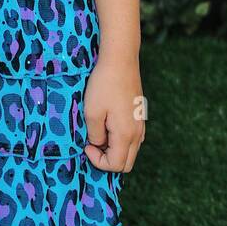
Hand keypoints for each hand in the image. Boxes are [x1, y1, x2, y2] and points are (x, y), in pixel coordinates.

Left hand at [82, 54, 145, 173]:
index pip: (115, 165)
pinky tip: (107, 124)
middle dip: (107, 159)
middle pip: (126, 163)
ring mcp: (140, 125)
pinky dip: (120, 140)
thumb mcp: (92, 112)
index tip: (86, 145)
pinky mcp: (139, 116)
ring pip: (130, 151)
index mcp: (126, 135)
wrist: (120, 59)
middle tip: (92, 143)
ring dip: (114, 150)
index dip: (98, 160)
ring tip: (98, 133)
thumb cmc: (104, 84)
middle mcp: (137, 134)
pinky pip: (132, 138)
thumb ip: (95, 135)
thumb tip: (98, 145)